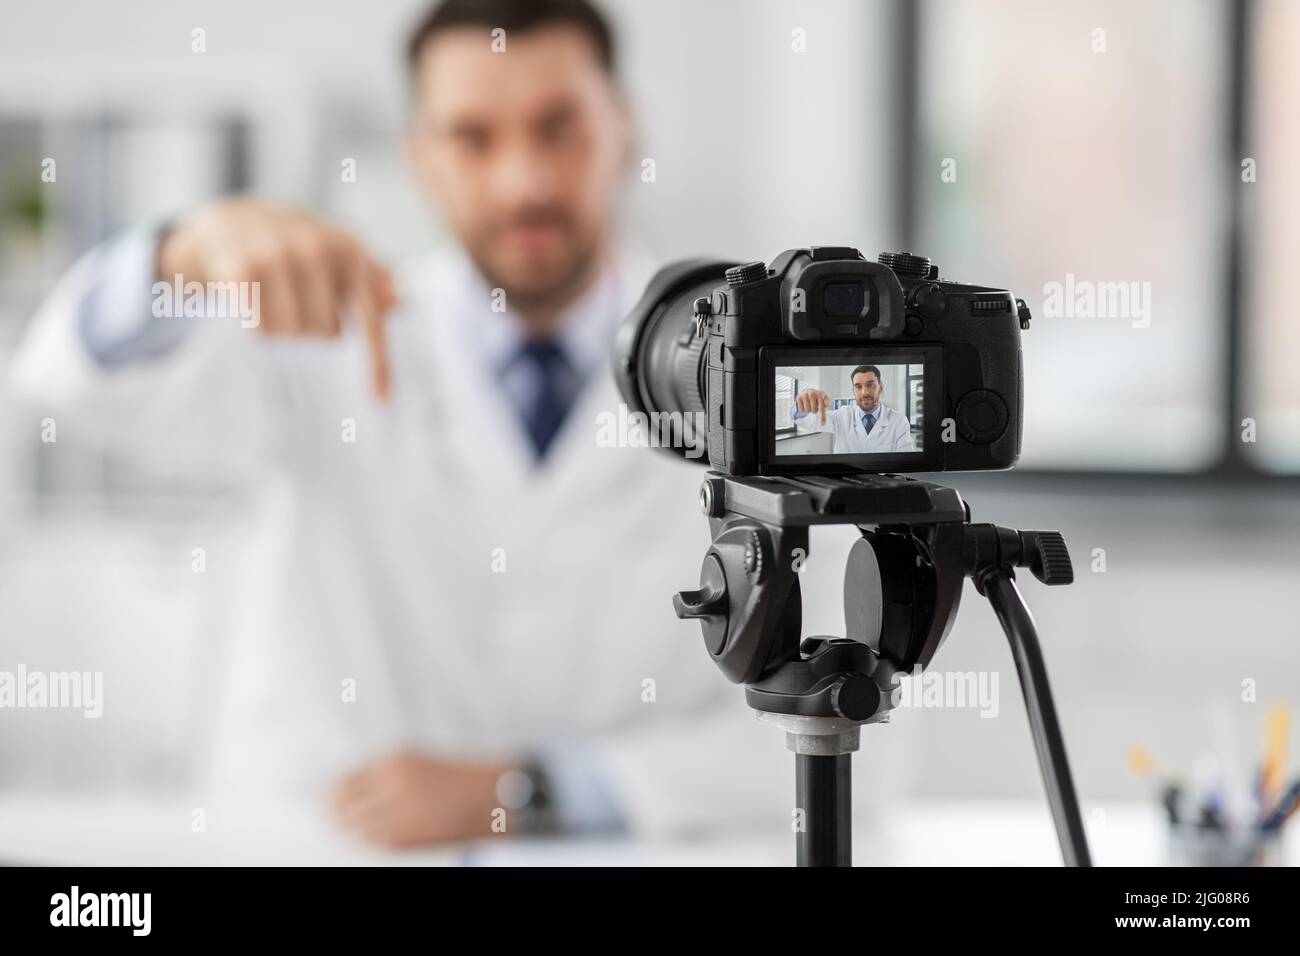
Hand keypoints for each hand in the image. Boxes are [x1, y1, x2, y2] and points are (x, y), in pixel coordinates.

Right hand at [157, 198, 397, 398]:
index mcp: (350, 249)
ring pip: (293, 334)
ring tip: (275, 296)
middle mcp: (318, 249)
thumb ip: (373, 280)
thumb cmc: (299, 249)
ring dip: (284, 326)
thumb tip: (399, 303)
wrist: (234, 219)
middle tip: (298, 298)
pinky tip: (251, 298)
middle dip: (313, 326)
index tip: (382, 401)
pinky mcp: (243, 268)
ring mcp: (279, 256)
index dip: (378, 361)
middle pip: (327, 334)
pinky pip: (260, 329)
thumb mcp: (339, 256)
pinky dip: (257, 324)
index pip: (370, 318)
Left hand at [331, 752, 511, 847]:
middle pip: (347, 806)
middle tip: (331, 816)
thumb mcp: (417, 761)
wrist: (492, 795)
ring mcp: (403, 813)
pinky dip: (370, 840)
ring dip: (352, 828)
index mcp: (395, 762)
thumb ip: (384, 772)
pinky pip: (379, 841)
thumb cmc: (456, 776)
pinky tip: (370, 835)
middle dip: (337, 813)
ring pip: (360, 827)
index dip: (333, 793)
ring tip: (349, 828)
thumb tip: (348, 789)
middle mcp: (395, 786)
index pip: (346, 781)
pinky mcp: (412, 836)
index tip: (327, 798)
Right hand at [795, 387, 830, 424]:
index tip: (823, 424)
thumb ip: (826, 401)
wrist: (807, 391)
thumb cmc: (817, 396)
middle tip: (814, 406)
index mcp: (820, 393)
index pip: (821, 407)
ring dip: (808, 410)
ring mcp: (804, 395)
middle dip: (814, 411)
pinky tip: (804, 405)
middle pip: (814, 410)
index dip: (822, 416)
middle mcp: (812, 393)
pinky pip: (801, 409)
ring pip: (807, 410)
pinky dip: (803, 410)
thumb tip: (826, 404)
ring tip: (809, 406)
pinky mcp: (798, 397)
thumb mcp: (823, 398)